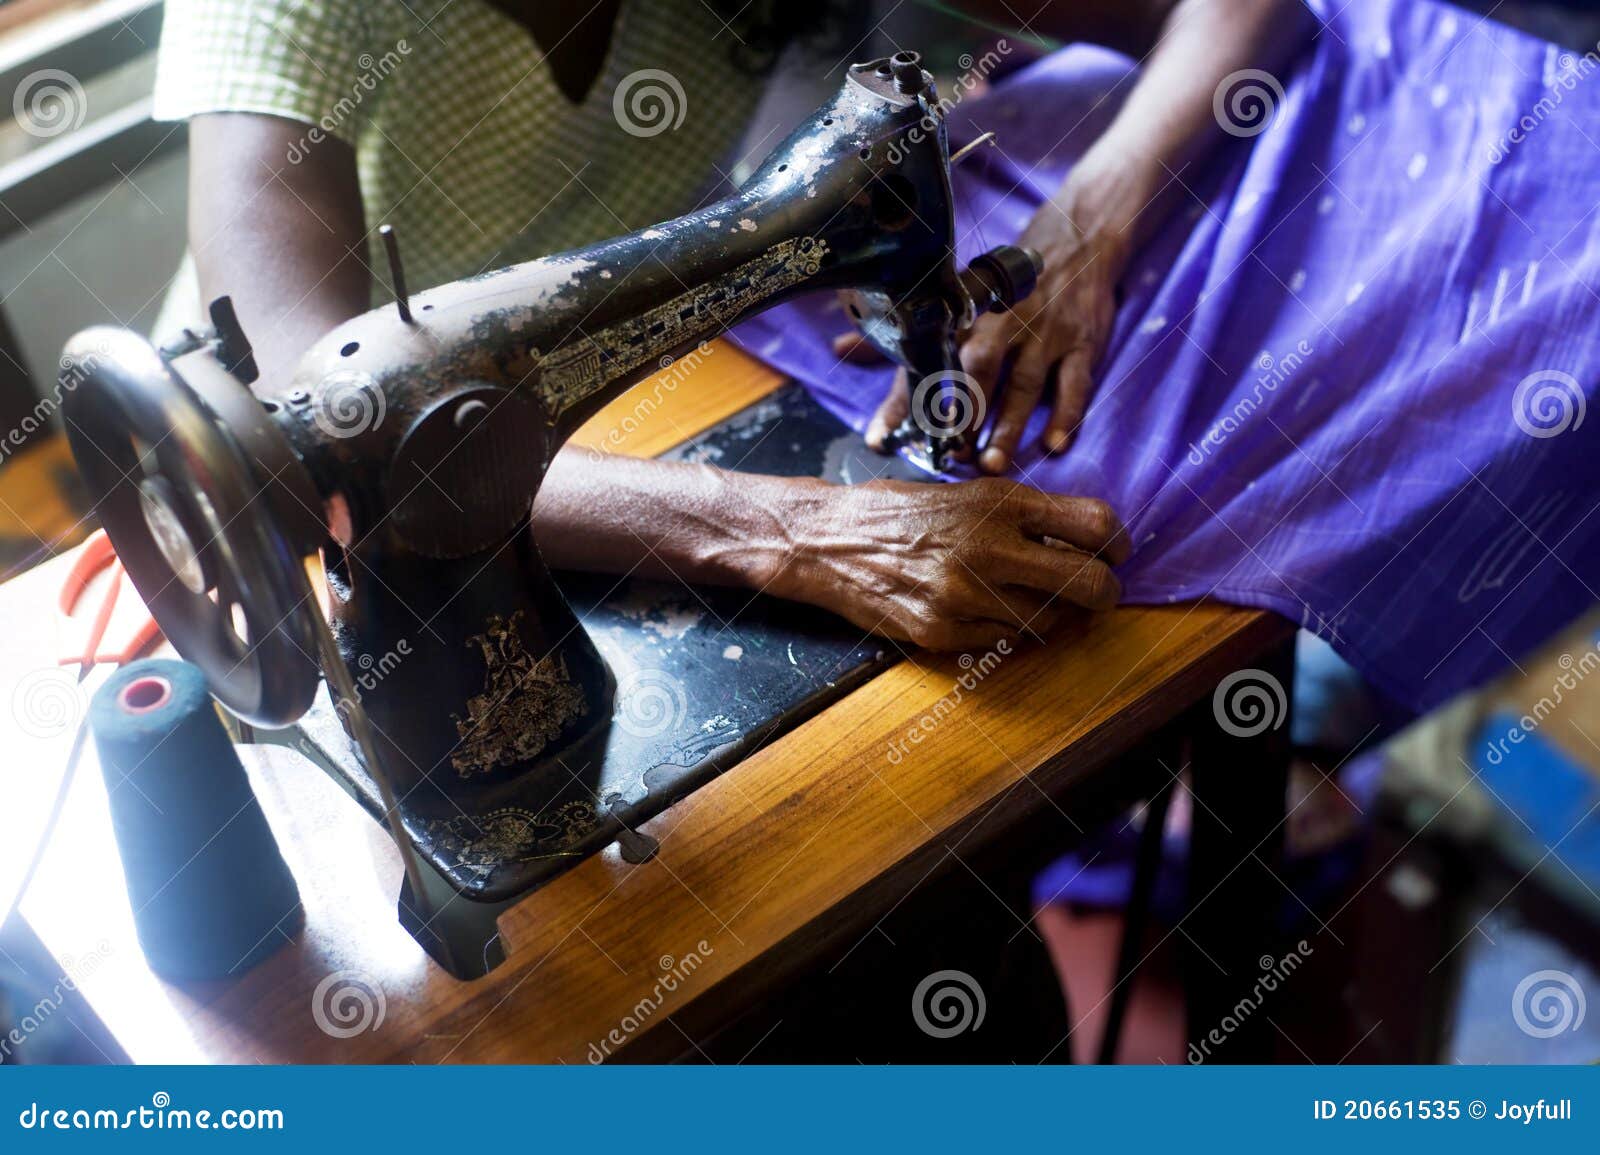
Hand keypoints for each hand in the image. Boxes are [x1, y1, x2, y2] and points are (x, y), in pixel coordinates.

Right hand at [769, 476, 1129, 650]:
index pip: (1095, 525)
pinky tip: (981, 610)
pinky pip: (1003, 642)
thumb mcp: (968, 493)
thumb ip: (1026, 515)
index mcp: (1000, 502)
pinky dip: (1003, 630)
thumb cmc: (901, 511)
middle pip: (1089, 584)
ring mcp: (965, 595)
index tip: (1116, 553)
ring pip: (1047, 621)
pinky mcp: (942, 632)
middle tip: (1100, 594)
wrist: (828, 540)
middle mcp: (988, 548)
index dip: (1119, 544)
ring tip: (1020, 595)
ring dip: (1047, 613)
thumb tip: (1090, 543)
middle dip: (1105, 594)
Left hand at [844, 178, 1133, 473]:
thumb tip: (838, 348)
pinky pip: (1075, 382)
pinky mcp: (1082, 343)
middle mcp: (1001, 325)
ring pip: (1025, 383)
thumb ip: (902, 333)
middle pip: (979, 372)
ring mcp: (1045, 335)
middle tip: (951, 457)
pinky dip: (1067, 414)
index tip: (879, 437)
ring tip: (992, 463)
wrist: (1077, 239)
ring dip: (1008, 425)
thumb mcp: (954, 300)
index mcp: (964, 317)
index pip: (926, 361)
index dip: (901, 401)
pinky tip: (1054, 445)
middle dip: (963, 415)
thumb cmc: (1005, 283)